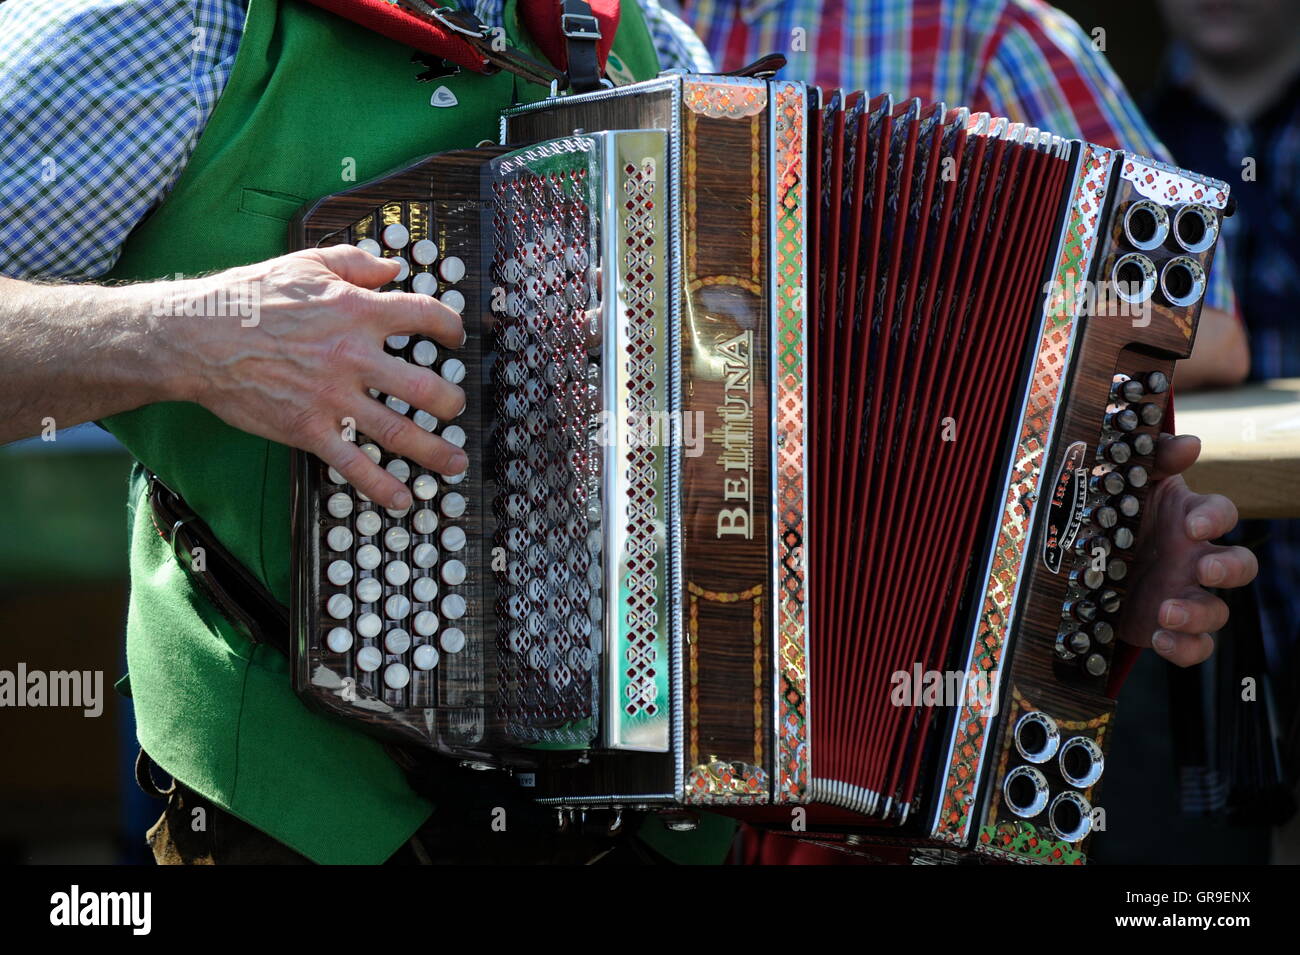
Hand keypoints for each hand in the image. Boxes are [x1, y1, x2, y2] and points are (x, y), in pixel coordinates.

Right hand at [172, 246, 465, 509]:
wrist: (196, 337)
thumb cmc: (247, 298)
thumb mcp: (305, 263)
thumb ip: (354, 263)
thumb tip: (391, 267)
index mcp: (357, 312)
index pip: (425, 316)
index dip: (450, 327)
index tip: (456, 337)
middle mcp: (353, 357)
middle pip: (425, 387)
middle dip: (451, 403)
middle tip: (458, 408)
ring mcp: (333, 398)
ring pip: (398, 432)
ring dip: (434, 452)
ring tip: (454, 462)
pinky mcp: (308, 429)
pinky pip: (353, 464)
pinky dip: (380, 485)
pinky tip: (401, 498)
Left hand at [1116, 434, 1257, 665]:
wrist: (1078, 561)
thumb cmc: (1112, 512)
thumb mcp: (1125, 481)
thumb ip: (1153, 458)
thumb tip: (1190, 444)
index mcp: (1186, 519)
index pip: (1221, 514)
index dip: (1215, 518)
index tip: (1193, 526)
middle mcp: (1194, 558)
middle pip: (1240, 566)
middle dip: (1229, 570)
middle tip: (1202, 570)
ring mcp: (1185, 595)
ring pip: (1218, 611)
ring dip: (1199, 614)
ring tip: (1165, 611)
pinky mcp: (1169, 627)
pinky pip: (1195, 646)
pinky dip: (1185, 647)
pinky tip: (1160, 638)